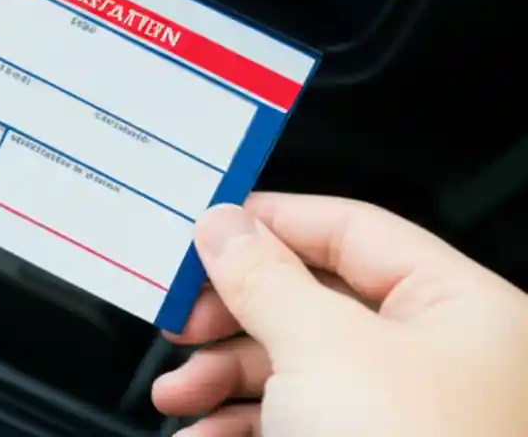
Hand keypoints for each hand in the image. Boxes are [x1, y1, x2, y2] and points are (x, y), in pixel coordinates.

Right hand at [154, 193, 527, 435]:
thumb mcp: (321, 349)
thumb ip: (264, 276)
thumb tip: (224, 226)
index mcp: (459, 309)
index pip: (353, 229)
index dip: (272, 220)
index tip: (205, 225)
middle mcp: (436, 357)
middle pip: (311, 300)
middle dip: (231, 315)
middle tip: (180, 318)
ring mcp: (400, 413)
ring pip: (293, 365)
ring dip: (221, 376)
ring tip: (175, 392)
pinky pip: (293, 418)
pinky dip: (239, 424)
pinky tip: (200, 436)